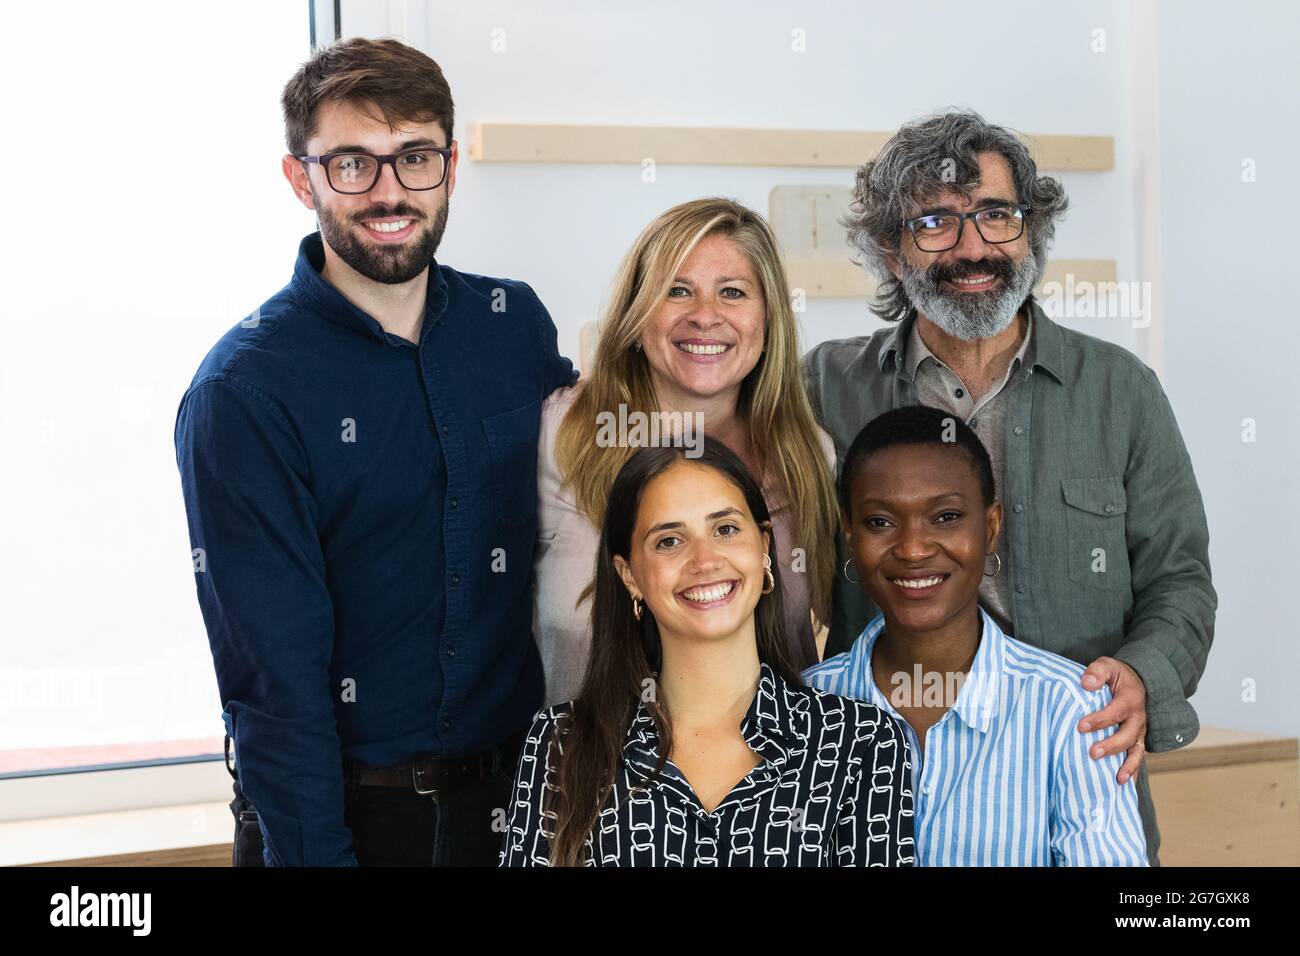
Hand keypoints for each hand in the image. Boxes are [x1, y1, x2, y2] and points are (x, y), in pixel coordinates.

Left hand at [1078, 656, 1146, 784]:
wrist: (1136, 682)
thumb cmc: (1116, 676)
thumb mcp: (1107, 666)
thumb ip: (1097, 672)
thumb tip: (1086, 683)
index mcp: (1131, 699)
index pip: (1115, 711)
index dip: (1099, 719)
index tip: (1081, 726)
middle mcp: (1138, 718)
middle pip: (1127, 735)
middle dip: (1111, 745)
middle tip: (1093, 753)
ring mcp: (1139, 732)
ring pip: (1136, 752)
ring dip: (1128, 766)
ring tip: (1117, 779)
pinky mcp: (1136, 741)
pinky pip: (1137, 759)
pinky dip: (1132, 772)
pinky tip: (1123, 786)